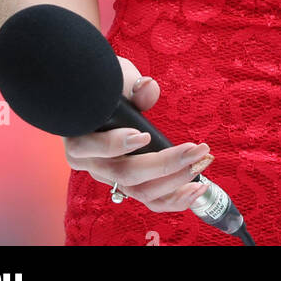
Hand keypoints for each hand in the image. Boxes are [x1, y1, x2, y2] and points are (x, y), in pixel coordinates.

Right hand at [63, 56, 212, 211]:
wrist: (99, 104)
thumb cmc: (106, 90)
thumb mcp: (114, 79)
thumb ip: (130, 84)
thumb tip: (148, 88)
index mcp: (80, 139)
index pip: (91, 148)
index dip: (115, 145)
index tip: (143, 134)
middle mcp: (94, 165)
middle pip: (125, 173)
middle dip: (165, 164)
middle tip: (194, 149)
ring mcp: (112, 179)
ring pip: (141, 192)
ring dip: (175, 182)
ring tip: (200, 166)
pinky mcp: (130, 187)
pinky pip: (151, 201)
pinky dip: (175, 199)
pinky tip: (196, 188)